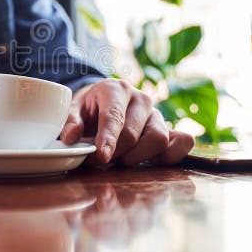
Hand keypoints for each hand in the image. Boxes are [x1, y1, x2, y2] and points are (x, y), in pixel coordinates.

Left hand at [58, 79, 193, 165]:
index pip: (114, 116)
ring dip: (138, 157)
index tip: (101, 156)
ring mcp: (157, 114)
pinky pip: (182, 141)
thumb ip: (70, 122)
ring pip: (158, 139)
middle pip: (132, 134)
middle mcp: (141, 98)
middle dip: (114, 153)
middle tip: (98, 160)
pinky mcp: (170, 128)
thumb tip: (70, 137)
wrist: (106, 101)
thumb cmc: (89, 107)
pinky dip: (171, 155)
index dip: (108, 139)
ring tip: (120, 159)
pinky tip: (150, 161)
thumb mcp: (73, 109)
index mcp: (116, 89)